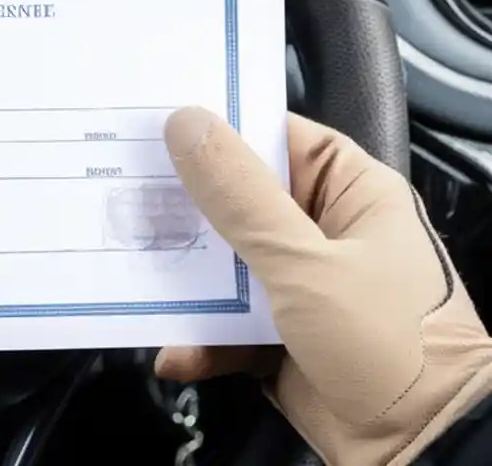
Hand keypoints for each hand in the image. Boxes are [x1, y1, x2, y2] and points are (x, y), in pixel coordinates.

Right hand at [155, 108, 491, 464]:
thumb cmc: (394, 345)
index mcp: (352, 194)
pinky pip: (223, 323)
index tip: (163, 122)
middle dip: (187, 208)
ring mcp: (301, 287)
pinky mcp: (279, 336)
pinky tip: (179, 350)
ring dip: (185, 282)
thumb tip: (190, 125)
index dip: (224, 128)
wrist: (421, 448)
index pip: (280, 138)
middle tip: (134, 197)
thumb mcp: (306, 262)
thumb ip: (240, 197)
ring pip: (223, 266)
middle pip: (239, 201)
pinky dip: (198, 338)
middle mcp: (326, 233)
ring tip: (146, 281)